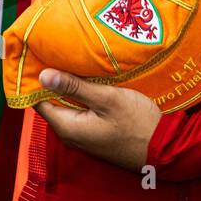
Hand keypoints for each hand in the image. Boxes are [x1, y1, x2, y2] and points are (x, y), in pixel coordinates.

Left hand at [34, 68, 162, 170]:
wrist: (164, 148)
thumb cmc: (137, 123)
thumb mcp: (107, 99)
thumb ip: (74, 87)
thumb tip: (43, 75)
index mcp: (67, 126)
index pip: (38, 101)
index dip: (36, 79)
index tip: (38, 56)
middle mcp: (69, 134)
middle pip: (51, 103)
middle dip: (52, 80)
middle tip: (55, 52)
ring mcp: (82, 135)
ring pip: (66, 106)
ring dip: (68, 87)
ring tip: (70, 60)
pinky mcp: (94, 133)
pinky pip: (79, 111)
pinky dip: (80, 96)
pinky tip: (86, 79)